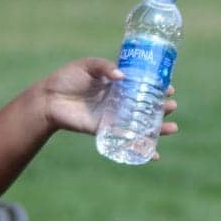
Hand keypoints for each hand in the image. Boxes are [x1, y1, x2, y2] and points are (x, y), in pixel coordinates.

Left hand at [40, 58, 176, 139]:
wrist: (49, 99)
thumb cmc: (67, 78)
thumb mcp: (87, 65)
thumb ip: (104, 67)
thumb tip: (122, 76)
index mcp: (117, 84)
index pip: (142, 86)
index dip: (157, 87)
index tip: (170, 88)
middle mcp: (118, 101)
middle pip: (146, 106)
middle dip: (162, 108)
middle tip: (172, 106)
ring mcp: (113, 117)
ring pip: (140, 124)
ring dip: (158, 128)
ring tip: (172, 128)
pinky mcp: (105, 131)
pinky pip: (125, 140)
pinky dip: (140, 148)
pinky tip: (154, 155)